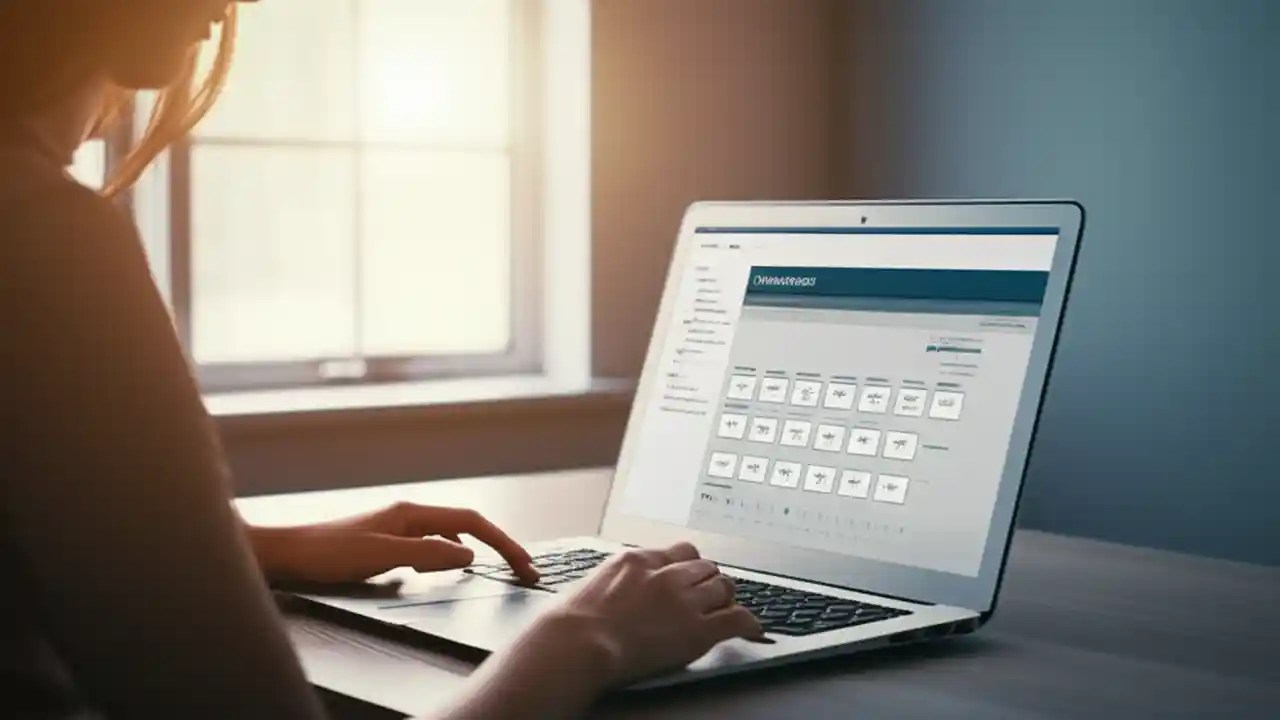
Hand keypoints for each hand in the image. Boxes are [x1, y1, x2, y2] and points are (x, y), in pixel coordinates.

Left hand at [246, 503, 537, 584]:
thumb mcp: (384, 556)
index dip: (503, 542)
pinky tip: (444, 566)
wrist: (288, 553)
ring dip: (476, 547)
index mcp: (413, 513)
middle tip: (522, 570)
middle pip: (467, 524)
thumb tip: (470, 553)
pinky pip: (431, 543)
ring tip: (496, 567)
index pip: (472, 522)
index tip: (524, 565)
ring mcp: (398, 525)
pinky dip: (448, 553)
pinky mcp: (387, 539)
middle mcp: (409, 514)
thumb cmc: (329, 552)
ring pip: (450, 533)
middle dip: (498, 545)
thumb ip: (429, 554)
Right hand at [441, 542, 763, 718]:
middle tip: (709, 596)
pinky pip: (736, 619)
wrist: (577, 643)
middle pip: (705, 567)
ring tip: (725, 609)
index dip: (688, 566)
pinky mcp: (697, 629)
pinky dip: (747, 623)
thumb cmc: (570, 623)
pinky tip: (751, 629)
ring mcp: (684, 600)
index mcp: (638, 559)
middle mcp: (666, 573)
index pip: (679, 552)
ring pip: (723, 587)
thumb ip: (616, 580)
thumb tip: (615, 589)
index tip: (690, 576)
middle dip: (708, 581)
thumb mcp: (591, 584)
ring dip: (724, 599)